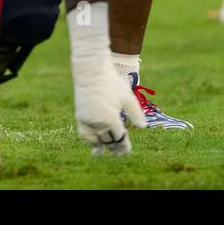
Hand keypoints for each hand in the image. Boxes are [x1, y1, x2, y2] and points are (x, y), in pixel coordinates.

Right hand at [67, 1, 145, 154]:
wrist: (91, 71)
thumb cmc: (111, 82)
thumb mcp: (127, 97)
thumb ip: (136, 113)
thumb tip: (143, 127)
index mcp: (111, 119)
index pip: (119, 138)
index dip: (123, 146)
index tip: (126, 151)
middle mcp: (98, 123)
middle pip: (107, 140)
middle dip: (113, 147)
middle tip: (118, 153)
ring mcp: (87, 120)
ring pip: (95, 139)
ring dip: (100, 145)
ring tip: (102, 152)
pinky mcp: (80, 116)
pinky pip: (84, 133)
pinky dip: (89, 139)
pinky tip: (92, 141)